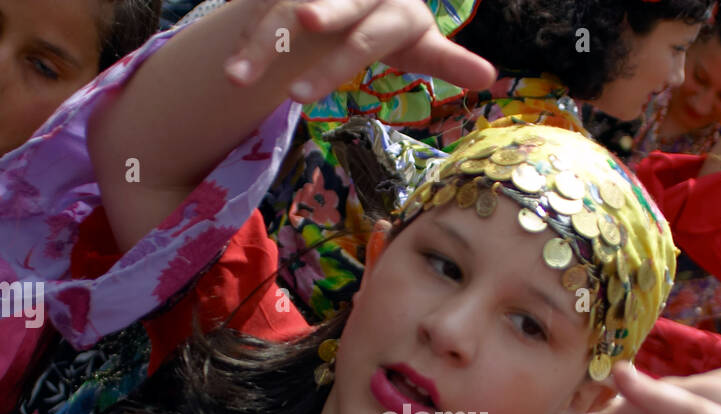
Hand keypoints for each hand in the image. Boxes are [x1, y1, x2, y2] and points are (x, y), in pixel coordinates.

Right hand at [224, 0, 496, 102]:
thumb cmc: (389, 21)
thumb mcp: (418, 41)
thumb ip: (447, 61)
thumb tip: (490, 77)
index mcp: (394, 6)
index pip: (366, 39)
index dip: (334, 66)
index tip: (300, 98)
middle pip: (329, 13)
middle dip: (302, 41)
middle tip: (279, 73)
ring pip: (282, 8)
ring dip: (257, 45)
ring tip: (234, 82)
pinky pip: (260, 7)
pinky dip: (245, 35)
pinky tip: (229, 69)